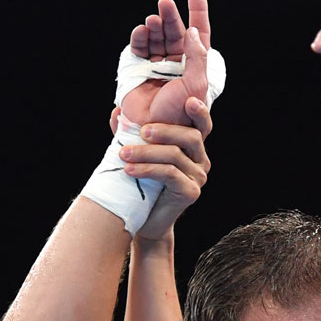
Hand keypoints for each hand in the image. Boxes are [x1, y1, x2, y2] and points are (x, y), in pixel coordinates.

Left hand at [116, 97, 212, 240]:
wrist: (144, 220)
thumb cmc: (143, 184)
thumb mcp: (138, 154)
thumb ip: (132, 132)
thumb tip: (117, 110)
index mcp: (192, 147)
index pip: (202, 125)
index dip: (200, 112)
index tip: (188, 100)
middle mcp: (201, 160)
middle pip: (190, 136)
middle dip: (164, 131)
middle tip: (141, 132)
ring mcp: (198, 177)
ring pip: (175, 156)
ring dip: (146, 153)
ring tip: (123, 154)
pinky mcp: (191, 192)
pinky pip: (170, 174)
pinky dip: (148, 169)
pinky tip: (130, 170)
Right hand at [119, 0, 212, 126]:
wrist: (153, 133)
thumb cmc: (179, 114)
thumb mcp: (196, 85)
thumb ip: (197, 57)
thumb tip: (192, 31)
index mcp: (194, 67)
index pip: (198, 34)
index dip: (198, 12)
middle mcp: (176, 64)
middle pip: (175, 32)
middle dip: (171, 17)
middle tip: (165, 3)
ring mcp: (156, 66)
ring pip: (157, 38)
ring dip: (155, 26)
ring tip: (153, 20)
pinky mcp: (137, 70)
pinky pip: (139, 48)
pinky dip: (140, 37)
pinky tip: (142, 30)